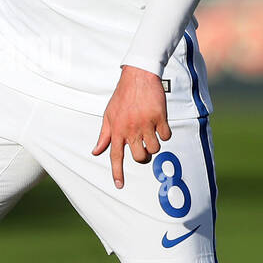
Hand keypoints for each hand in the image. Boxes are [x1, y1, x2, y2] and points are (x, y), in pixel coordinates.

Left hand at [92, 65, 171, 188]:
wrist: (138, 76)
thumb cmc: (122, 96)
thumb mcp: (108, 115)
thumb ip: (104, 136)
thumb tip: (96, 152)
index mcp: (117, 130)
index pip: (115, 156)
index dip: (117, 172)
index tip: (119, 186)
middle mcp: (130, 129)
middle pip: (139, 157)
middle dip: (143, 157)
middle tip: (143, 148)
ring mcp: (146, 124)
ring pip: (154, 148)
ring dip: (154, 144)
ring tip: (151, 133)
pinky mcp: (159, 117)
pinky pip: (166, 136)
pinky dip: (165, 133)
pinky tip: (160, 123)